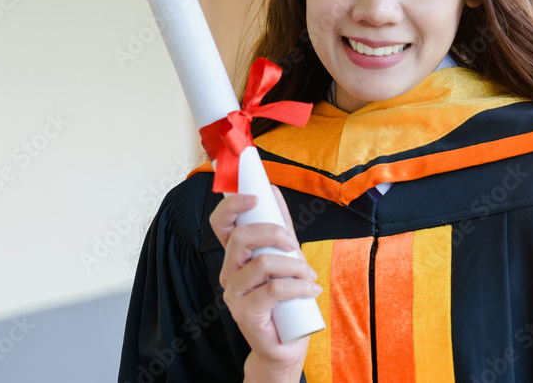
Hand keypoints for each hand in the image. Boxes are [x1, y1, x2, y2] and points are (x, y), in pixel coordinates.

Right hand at [209, 185, 320, 381]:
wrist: (285, 342)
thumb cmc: (284, 298)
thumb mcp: (284, 256)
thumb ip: (279, 227)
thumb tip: (273, 192)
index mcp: (235, 255)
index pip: (221, 224)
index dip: (233, 205)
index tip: (256, 196)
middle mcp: (228, 272)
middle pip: (241, 237)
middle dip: (273, 233)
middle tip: (294, 246)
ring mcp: (233, 293)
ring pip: (262, 263)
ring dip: (294, 265)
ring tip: (309, 275)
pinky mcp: (245, 312)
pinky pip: (274, 289)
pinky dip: (299, 286)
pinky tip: (311, 290)